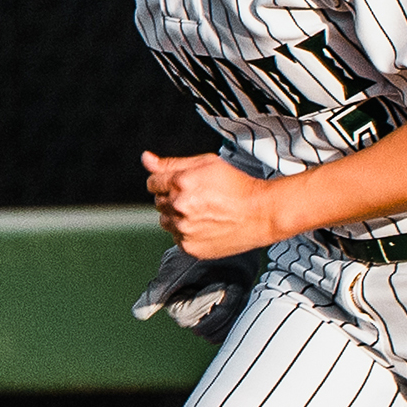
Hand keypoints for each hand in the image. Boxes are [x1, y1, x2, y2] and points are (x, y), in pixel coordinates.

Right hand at [132, 244, 263, 343]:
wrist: (237, 244)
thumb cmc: (207, 251)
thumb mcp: (180, 266)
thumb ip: (159, 289)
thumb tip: (137, 314)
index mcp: (173, 300)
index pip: (184, 317)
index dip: (203, 303)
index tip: (218, 284)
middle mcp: (187, 311)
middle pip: (201, 328)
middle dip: (220, 305)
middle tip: (228, 284)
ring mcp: (206, 316)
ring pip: (215, 334)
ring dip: (230, 309)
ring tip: (234, 287)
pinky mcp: (224, 318)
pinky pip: (228, 332)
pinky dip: (237, 313)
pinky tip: (238, 294)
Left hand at [142, 151, 282, 258]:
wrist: (260, 213)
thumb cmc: (237, 186)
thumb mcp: (206, 163)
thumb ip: (171, 163)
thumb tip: (146, 159)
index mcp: (181, 182)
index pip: (152, 182)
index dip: (166, 181)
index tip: (180, 184)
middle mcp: (179, 207)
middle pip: (158, 202)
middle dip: (172, 198)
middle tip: (197, 197)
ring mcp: (184, 229)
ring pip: (165, 222)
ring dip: (176, 217)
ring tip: (202, 212)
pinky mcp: (190, 247)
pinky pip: (177, 239)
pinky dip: (186, 233)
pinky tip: (205, 225)